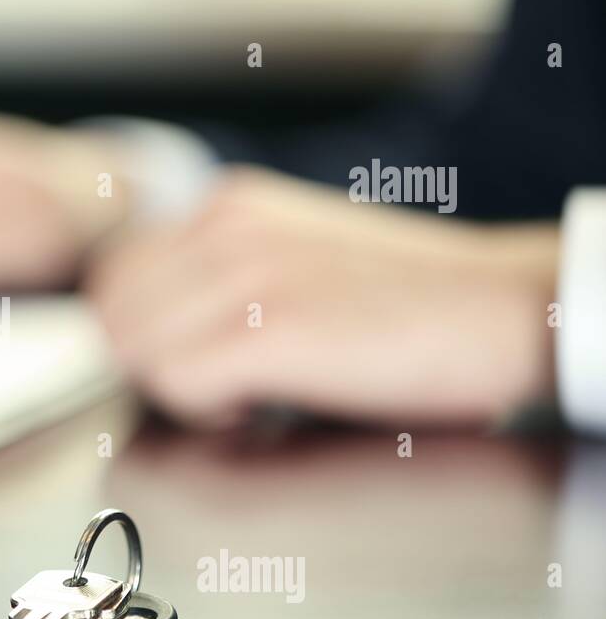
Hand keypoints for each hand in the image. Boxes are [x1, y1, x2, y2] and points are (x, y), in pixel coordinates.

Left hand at [86, 167, 559, 427]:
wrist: (506, 309)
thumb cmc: (405, 304)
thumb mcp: (292, 261)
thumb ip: (213, 277)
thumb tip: (140, 334)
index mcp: (225, 206)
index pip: (113, 277)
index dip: (138, 334)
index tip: (191, 360)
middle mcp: (224, 227)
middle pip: (111, 316)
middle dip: (148, 364)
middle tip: (219, 384)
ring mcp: (246, 273)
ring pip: (133, 350)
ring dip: (178, 389)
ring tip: (249, 392)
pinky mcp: (272, 327)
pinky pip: (175, 383)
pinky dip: (209, 412)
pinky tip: (265, 406)